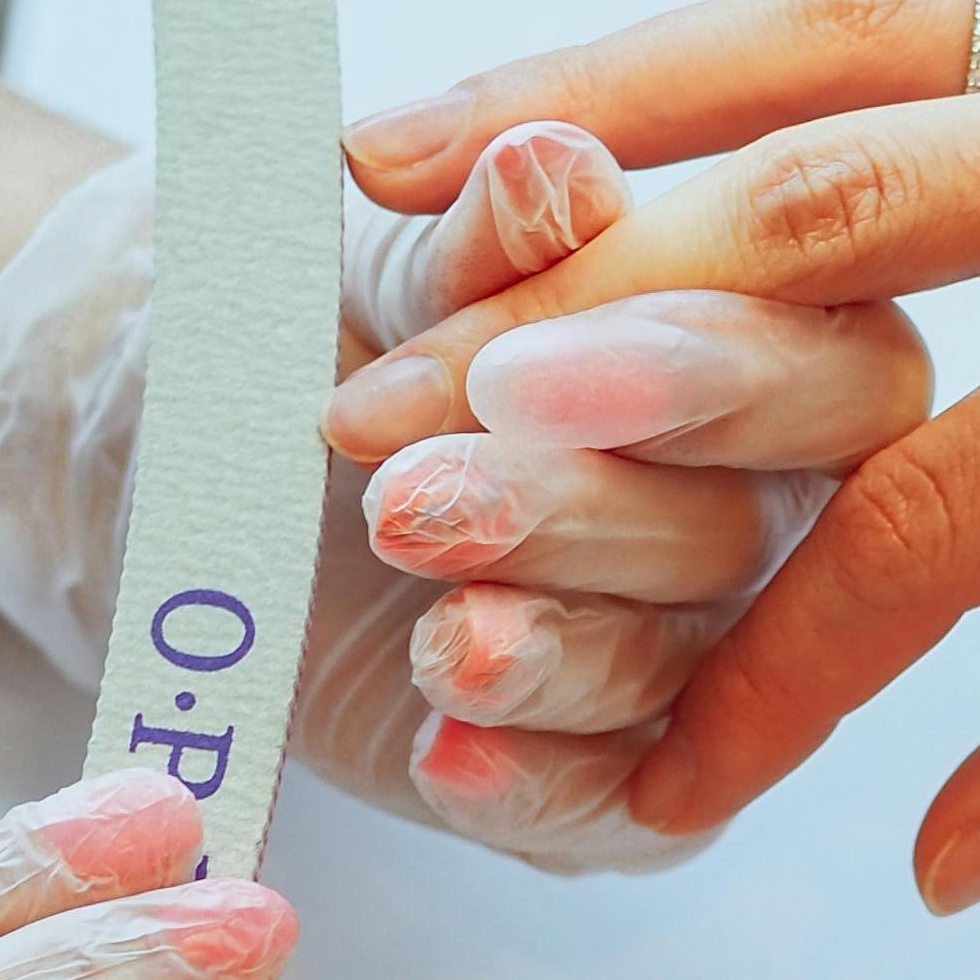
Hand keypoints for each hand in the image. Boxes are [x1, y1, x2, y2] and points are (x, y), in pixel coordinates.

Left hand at [0, 114, 927, 874]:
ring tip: (437, 639)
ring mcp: (710, 653)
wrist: (193, 447)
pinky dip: (524, 780)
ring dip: (545, 652)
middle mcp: (779, 500)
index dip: (650, 366)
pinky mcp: (623, 787)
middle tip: (418, 502)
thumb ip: (477, 234)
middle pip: (742, 522)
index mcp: (780, 332)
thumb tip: (551, 172)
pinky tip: (449, 755)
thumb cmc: (338, 320)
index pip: (786, 353)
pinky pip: (608, 806)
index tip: (495, 369)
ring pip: (673, 667)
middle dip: (578, 513)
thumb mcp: (386, 261)